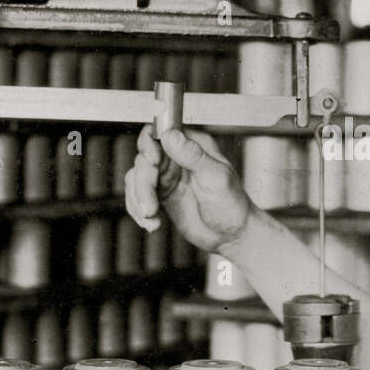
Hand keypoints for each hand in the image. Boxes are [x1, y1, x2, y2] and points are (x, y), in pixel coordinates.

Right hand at [124, 125, 252, 252]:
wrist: (231, 236)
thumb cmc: (232, 205)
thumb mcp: (216, 178)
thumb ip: (194, 156)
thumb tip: (171, 136)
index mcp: (193, 146)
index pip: (161, 133)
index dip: (149, 145)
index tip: (152, 163)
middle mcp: (177, 158)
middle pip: (143, 159)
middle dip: (142, 183)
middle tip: (150, 206)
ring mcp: (167, 177)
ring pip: (136, 178)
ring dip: (137, 199)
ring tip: (151, 217)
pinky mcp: (160, 195)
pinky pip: (137, 196)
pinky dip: (137, 210)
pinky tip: (151, 223)